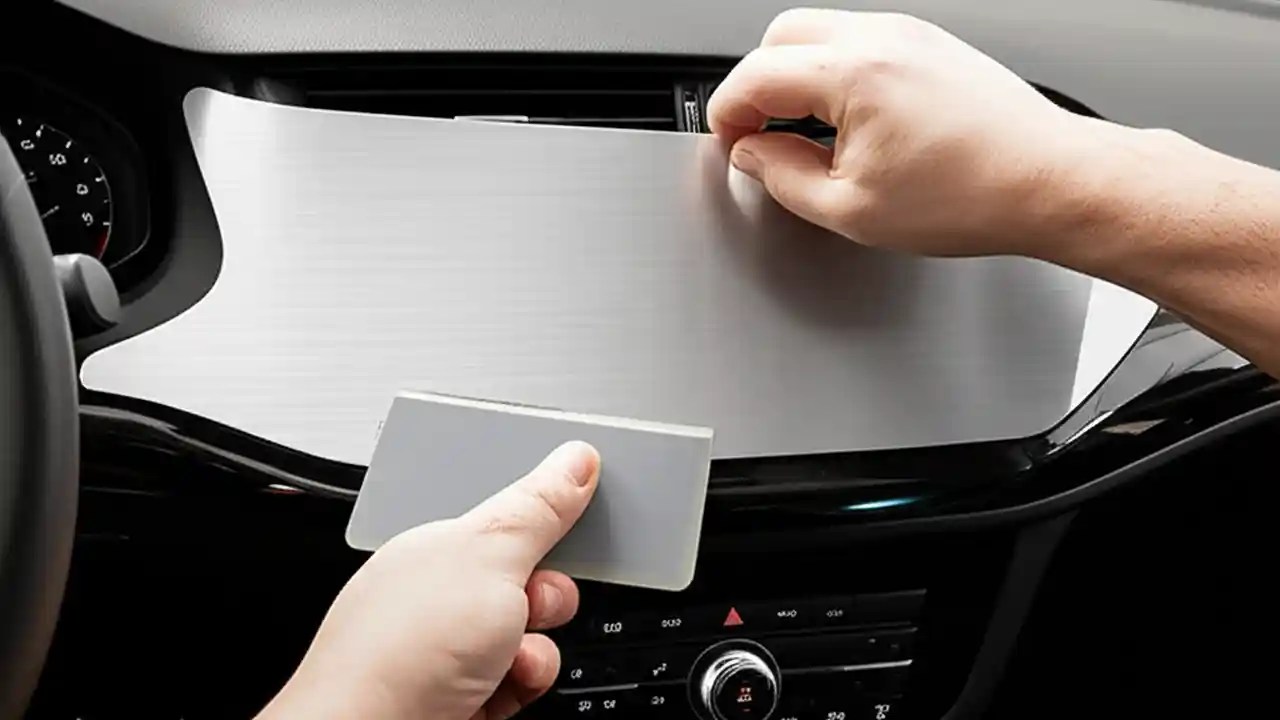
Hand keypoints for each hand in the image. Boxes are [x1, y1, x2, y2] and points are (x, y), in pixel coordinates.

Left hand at [258, 441, 600, 719]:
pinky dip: (524, 683)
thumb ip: (537, 508)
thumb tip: (575, 459)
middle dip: (546, 596)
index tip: (574, 527)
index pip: (505, 519)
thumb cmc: (398, 651)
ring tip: (512, 657)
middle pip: (526, 581)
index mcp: (435, 546)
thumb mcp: (489, 557)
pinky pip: (520, 680)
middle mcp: (438, 598)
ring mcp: (448, 653)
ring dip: (538, 649)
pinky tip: (507, 684)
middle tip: (530, 600)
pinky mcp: (462, 698)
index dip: (545, 526)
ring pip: (530, 637)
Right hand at [707, 8, 1113, 256]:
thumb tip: (752, 156)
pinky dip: (835, 74)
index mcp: (854, 74)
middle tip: (757, 135)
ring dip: (796, 77)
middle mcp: (881, 39)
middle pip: (780, 36)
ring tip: (803, 134)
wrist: (1047, 181)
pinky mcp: (930, 44)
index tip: (728, 144)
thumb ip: (783, 176)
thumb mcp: (851, 209)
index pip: (754, 75)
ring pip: (820, 34)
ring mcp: (909, 35)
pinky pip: (859, 43)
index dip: (726, 114)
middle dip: (756, 85)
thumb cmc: (971, 195)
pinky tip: (846, 123)